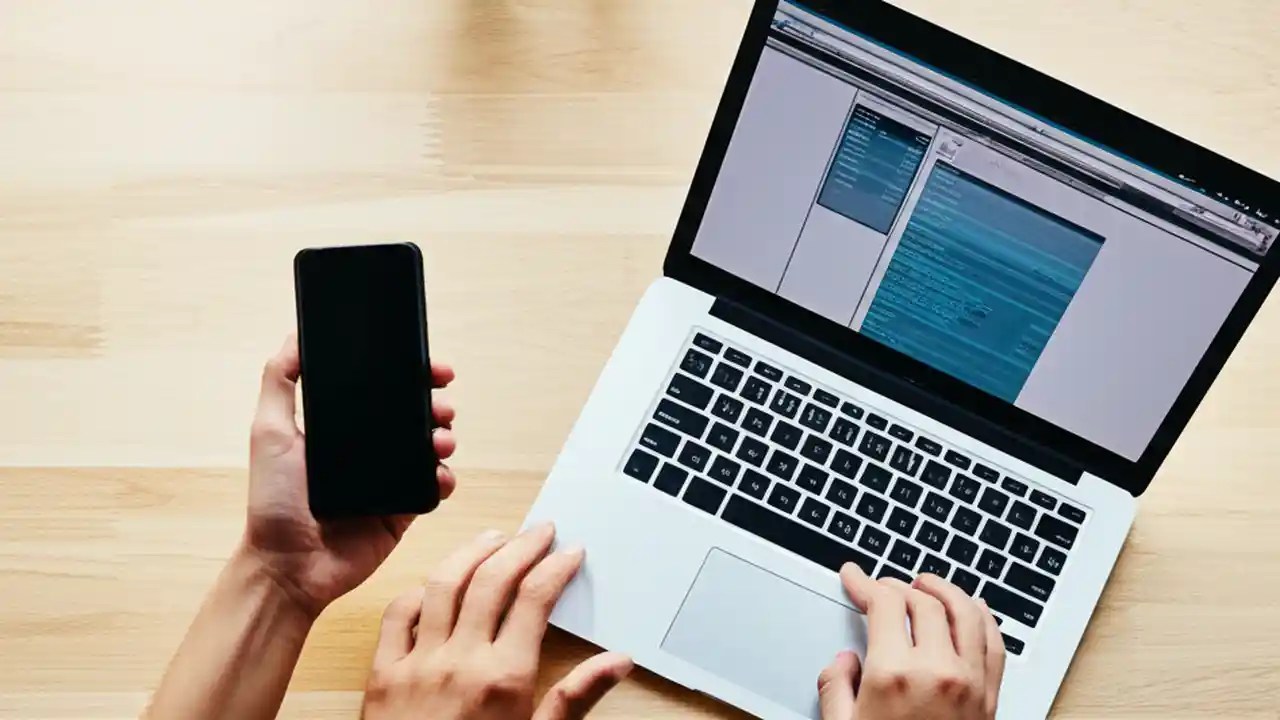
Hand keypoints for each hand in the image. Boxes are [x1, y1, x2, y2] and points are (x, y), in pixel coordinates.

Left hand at [241, 334, 458, 616]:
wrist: (290, 566)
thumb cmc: (273, 502)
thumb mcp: (269, 432)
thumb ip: (279, 381)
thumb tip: (296, 334)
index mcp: (343, 426)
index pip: (384, 390)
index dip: (410, 374)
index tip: (430, 366)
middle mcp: (370, 448)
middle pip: (415, 413)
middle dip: (436, 402)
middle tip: (441, 403)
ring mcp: (389, 478)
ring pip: (431, 447)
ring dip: (444, 436)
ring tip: (440, 439)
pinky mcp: (404, 509)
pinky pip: (435, 486)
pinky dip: (444, 477)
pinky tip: (438, 473)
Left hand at [362, 523, 633, 719]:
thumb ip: (575, 697)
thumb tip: (619, 661)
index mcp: (504, 678)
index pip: (535, 599)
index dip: (557, 567)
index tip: (571, 552)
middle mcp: (460, 661)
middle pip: (494, 580)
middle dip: (523, 546)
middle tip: (542, 531)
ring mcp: (417, 664)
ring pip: (444, 584)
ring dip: (473, 552)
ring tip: (495, 537)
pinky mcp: (382, 674)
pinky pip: (398, 613)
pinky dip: (419, 589)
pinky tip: (437, 581)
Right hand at [819, 565, 1005, 719]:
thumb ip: (835, 688)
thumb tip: (843, 662)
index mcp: (894, 674)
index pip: (884, 603)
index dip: (865, 581)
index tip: (855, 576)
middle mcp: (936, 670)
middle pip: (922, 600)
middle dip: (898, 586)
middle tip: (882, 587)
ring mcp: (969, 681)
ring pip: (964, 610)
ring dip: (943, 589)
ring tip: (925, 584)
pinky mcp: (990, 695)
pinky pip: (993, 640)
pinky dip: (982, 615)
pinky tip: (970, 609)